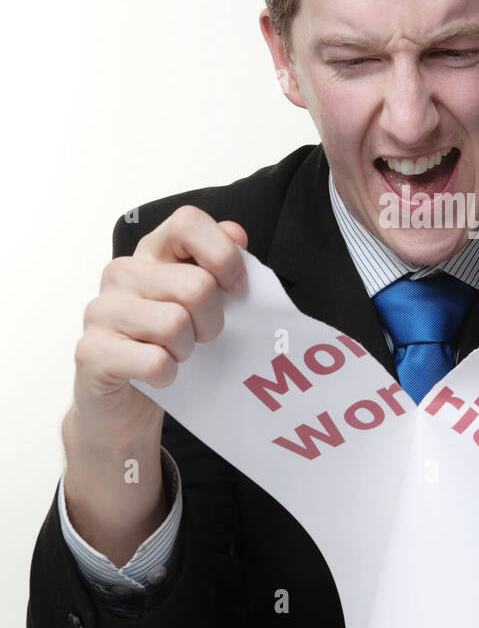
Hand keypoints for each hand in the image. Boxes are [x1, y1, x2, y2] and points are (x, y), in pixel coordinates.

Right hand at [71, 205, 248, 446]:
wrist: (122, 405)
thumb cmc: (165, 346)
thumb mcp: (199, 303)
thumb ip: (218, 265)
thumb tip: (236, 234)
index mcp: (151, 252)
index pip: (187, 223)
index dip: (223, 254)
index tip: (236, 288)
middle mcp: (122, 273)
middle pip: (196, 285)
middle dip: (212, 321)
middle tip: (200, 337)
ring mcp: (102, 310)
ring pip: (175, 324)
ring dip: (187, 351)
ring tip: (174, 355)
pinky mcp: (92, 350)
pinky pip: (155, 361)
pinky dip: (168, 375)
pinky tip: (157, 375)